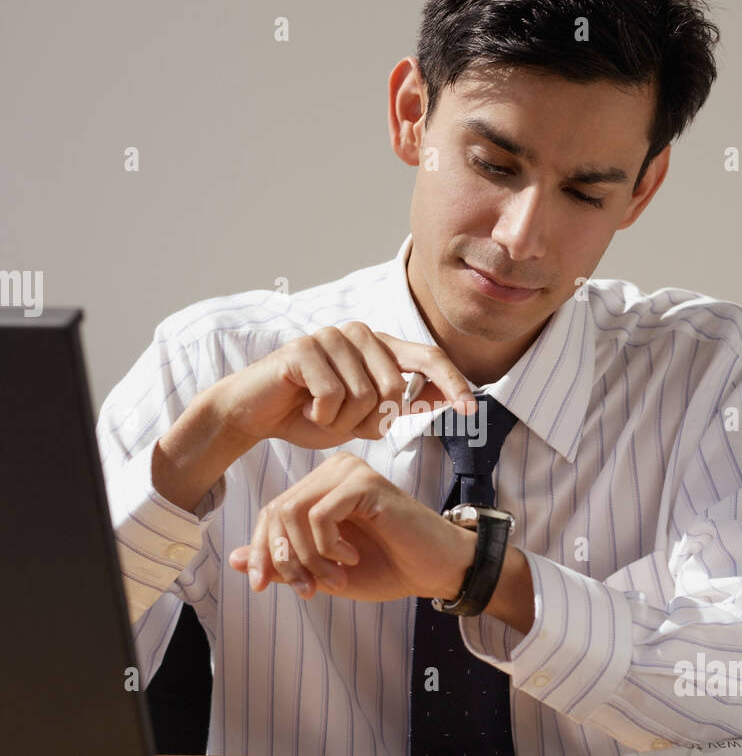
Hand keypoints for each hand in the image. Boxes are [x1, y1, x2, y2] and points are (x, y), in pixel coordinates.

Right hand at [210, 321, 476, 451]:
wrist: (256, 414)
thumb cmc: (310, 414)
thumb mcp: (364, 418)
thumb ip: (403, 405)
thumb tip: (451, 396)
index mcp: (378, 346)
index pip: (428, 358)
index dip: (453, 383)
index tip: (471, 409)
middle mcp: (359, 333)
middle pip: (395, 389)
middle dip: (370, 421)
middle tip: (341, 421)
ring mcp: (331, 336)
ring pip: (364, 396)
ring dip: (341, 422)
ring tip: (319, 413)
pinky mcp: (305, 348)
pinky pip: (333, 396)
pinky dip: (321, 416)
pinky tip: (304, 407)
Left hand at [228, 451, 474, 602]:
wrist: (436, 570)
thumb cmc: (387, 567)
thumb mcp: (323, 572)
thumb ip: (284, 564)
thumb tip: (234, 561)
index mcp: (320, 487)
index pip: (269, 512)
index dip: (260, 552)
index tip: (264, 587)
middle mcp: (332, 471)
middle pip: (276, 511)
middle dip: (283, 559)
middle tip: (309, 589)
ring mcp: (348, 472)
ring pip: (293, 512)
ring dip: (307, 557)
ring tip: (334, 579)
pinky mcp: (364, 483)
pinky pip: (320, 514)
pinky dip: (327, 546)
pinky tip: (350, 559)